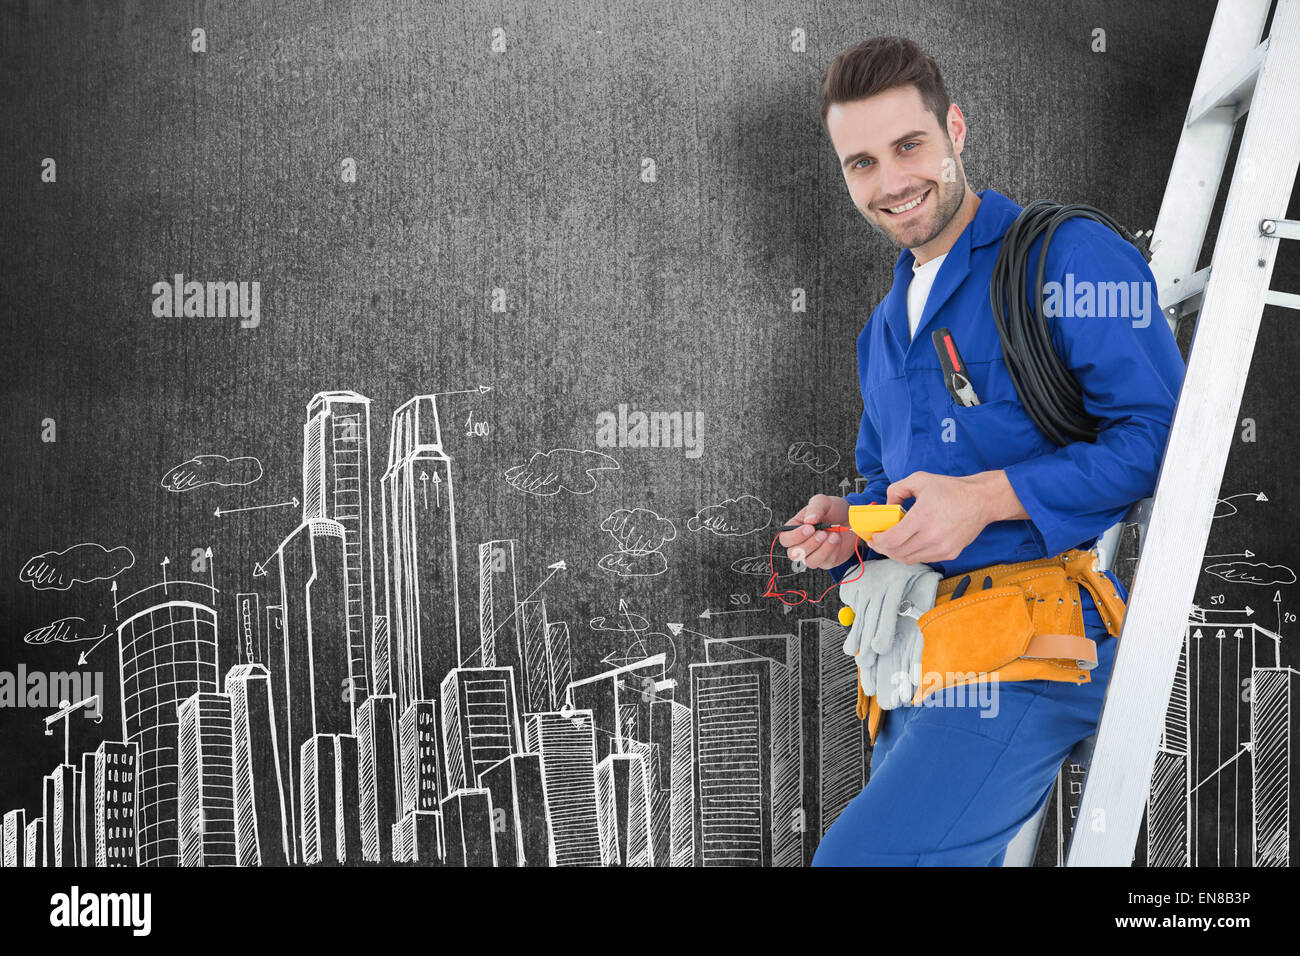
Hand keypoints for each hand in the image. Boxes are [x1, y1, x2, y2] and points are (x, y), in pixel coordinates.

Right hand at [777, 494, 858, 570]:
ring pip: (809, 561)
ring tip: (834, 535)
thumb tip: (809, 520)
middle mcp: (801, 543)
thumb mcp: (823, 502)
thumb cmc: (833, 510)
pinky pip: (825, 562)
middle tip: (823, 533)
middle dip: (809, 544)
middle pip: (794, 554)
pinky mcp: (826, 561)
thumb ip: (815, 508)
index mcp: (795, 528)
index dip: (795, 536)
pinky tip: (837, 540)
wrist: (851, 518)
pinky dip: (832, 551)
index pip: (785, 539)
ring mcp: (813, 554)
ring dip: (822, 550)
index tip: (810, 528)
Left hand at [868, 471, 992, 564]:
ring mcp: (943, 548)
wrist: (981, 500)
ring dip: (896, 553)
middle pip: (897, 553)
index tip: (873, 536)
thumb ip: (896, 490)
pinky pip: (924, 559)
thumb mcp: (919, 479)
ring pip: (909, 559)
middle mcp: (933, 536)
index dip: (878, 541)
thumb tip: (885, 507)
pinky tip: (910, 542)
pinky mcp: (950, 553)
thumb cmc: (951, 489)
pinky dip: (912, 554)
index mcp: (923, 516)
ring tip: (892, 542)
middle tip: (878, 541)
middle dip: (883, 548)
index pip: (892, 539)